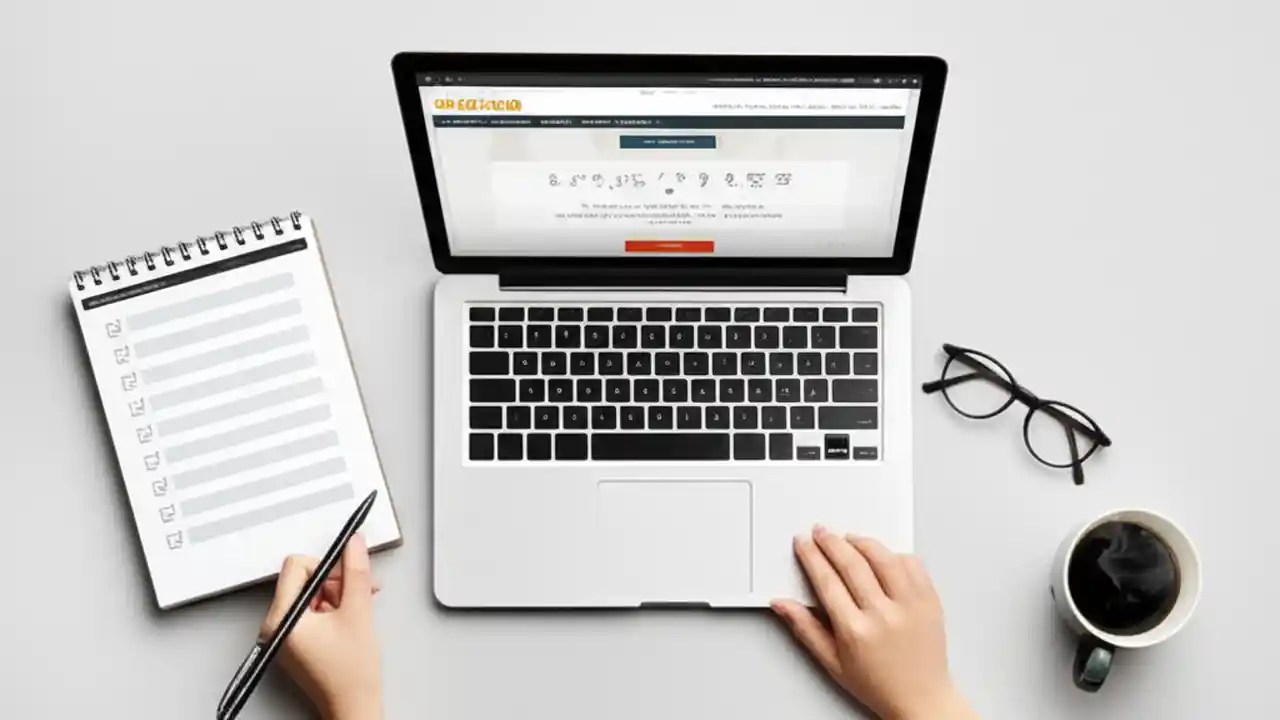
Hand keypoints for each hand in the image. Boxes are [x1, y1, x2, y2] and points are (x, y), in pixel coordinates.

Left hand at [260, 533, 383, 719]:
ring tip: (354, 611)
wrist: (353, 707)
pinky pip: (309, 610)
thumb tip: (353, 544)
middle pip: (302, 580)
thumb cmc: (351, 675)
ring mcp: (283, 635)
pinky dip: (331, 608)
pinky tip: (348, 620)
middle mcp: (275, 626)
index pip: (296, 566)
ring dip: (335, 594)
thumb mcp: (359, 613)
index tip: (346, 571)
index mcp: (283, 619)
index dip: (326, 564)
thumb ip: (356, 572)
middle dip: (334, 581)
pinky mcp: (294, 641)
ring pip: (308, 594)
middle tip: (356, 594)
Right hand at [771, 527, 977, 719]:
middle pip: (851, 563)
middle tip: (821, 533)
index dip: (811, 557)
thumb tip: (782, 604)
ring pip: (883, 558)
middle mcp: (883, 615)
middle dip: (831, 542)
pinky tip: (882, 555)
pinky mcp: (930, 601)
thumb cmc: (878, 684)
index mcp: (855, 631)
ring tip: (848, 538)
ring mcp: (910, 606)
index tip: (803, 543)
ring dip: (862, 542)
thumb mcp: (832, 662)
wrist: (921, 699)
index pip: (826, 581)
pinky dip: (895, 554)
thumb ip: (805, 629)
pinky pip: (912, 565)